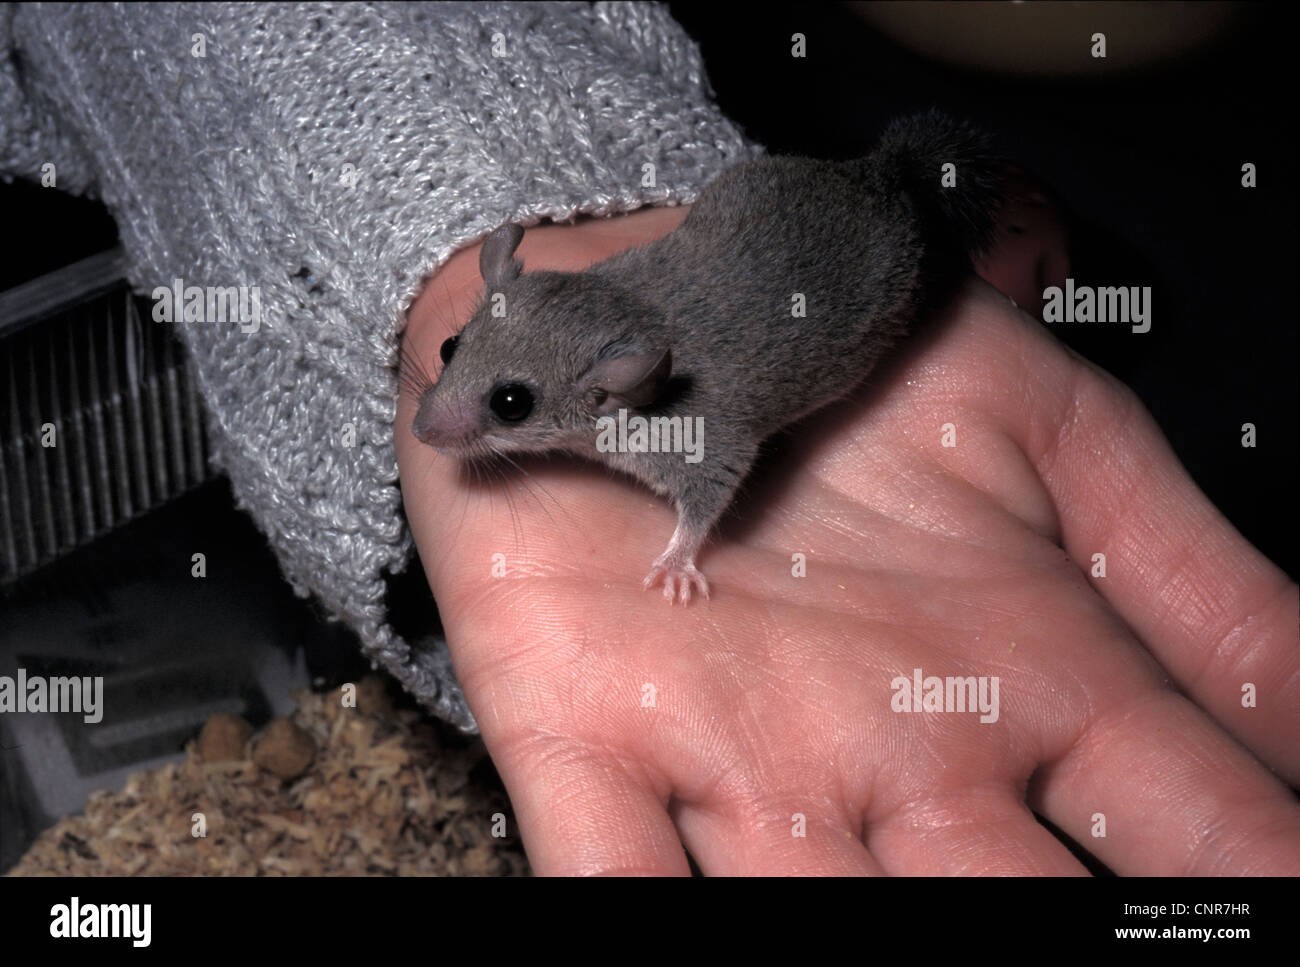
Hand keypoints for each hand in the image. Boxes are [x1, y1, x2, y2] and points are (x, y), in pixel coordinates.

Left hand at [396, 209, 1298, 874]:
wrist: (684, 307)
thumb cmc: (868, 371)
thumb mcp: (1055, 441)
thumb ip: (1194, 573)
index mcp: (1021, 685)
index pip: (1186, 827)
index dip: (1253, 874)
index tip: (1287, 899)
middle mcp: (889, 753)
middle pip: (1002, 903)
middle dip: (1067, 943)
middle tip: (1131, 952)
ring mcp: (731, 750)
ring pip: (808, 909)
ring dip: (862, 943)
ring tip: (911, 941)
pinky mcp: (584, 724)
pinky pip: (606, 857)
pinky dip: (630, 911)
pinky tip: (655, 941)